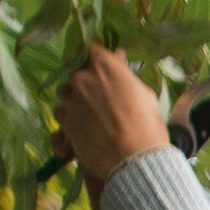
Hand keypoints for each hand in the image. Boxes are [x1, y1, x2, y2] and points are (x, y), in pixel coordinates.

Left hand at [54, 42, 171, 187]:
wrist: (135, 160)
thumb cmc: (148, 127)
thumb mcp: (145, 95)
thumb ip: (126, 76)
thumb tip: (119, 59)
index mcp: (105, 67)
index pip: (91, 48)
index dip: (94, 57)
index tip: (97, 65)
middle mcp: (83, 78)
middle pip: (74, 73)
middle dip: (83, 83)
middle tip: (96, 98)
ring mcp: (71, 99)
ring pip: (64, 94)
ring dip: (73, 101)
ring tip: (89, 117)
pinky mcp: (65, 120)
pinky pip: (61, 113)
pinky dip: (70, 119)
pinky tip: (84, 129)